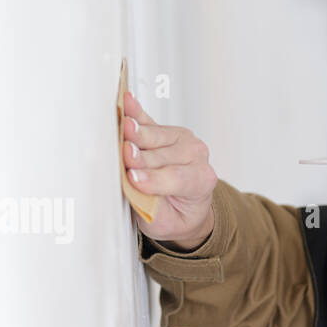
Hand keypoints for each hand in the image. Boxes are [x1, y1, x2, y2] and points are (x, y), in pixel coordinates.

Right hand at [122, 91, 216, 247]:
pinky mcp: (164, 129)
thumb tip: (132, 191)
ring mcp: (181, 139)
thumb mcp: (165, 223)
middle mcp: (196, 156)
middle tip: (125, 158)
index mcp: (202, 181)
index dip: (154, 178)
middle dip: (141, 157)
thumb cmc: (176, 213)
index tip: (134, 178)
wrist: (186, 205)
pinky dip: (135, 112)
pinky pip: (147, 119)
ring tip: (124, 129)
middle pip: (161, 155)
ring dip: (136, 134)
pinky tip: (127, 102)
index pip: (176, 178)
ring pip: (153, 135)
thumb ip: (151, 208)